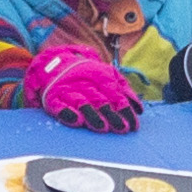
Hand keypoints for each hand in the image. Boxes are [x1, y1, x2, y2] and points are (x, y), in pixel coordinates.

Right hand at [20, 42, 140, 133]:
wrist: (52, 63)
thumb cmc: (85, 74)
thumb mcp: (106, 75)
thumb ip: (123, 89)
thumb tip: (139, 108)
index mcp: (99, 75)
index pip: (115, 93)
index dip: (124, 109)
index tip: (133, 124)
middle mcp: (83, 81)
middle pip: (99, 99)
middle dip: (111, 114)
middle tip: (121, 128)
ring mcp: (68, 89)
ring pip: (82, 103)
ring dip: (92, 115)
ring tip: (101, 127)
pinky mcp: (53, 98)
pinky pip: (59, 106)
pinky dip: (67, 113)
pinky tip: (76, 121)